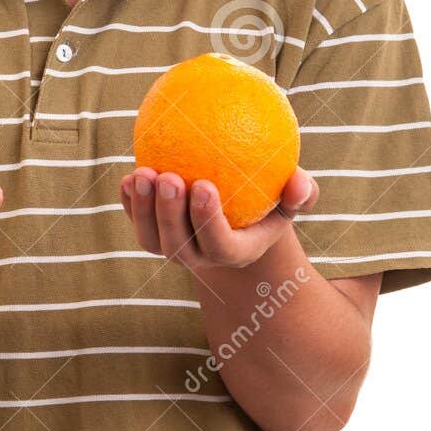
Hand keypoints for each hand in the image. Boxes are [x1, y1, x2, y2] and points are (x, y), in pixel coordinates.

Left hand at [119, 166, 317, 271]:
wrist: (237, 218)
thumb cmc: (269, 200)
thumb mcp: (290, 198)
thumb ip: (302, 193)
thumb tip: (301, 183)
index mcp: (234, 251)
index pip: (219, 244)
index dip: (208, 220)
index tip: (204, 184)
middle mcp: (200, 257)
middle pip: (178, 246)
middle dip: (169, 214)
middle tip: (168, 176)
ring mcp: (173, 248)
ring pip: (151, 239)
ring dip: (142, 209)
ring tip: (143, 174)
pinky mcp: (153, 234)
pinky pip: (136, 222)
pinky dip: (129, 204)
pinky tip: (128, 177)